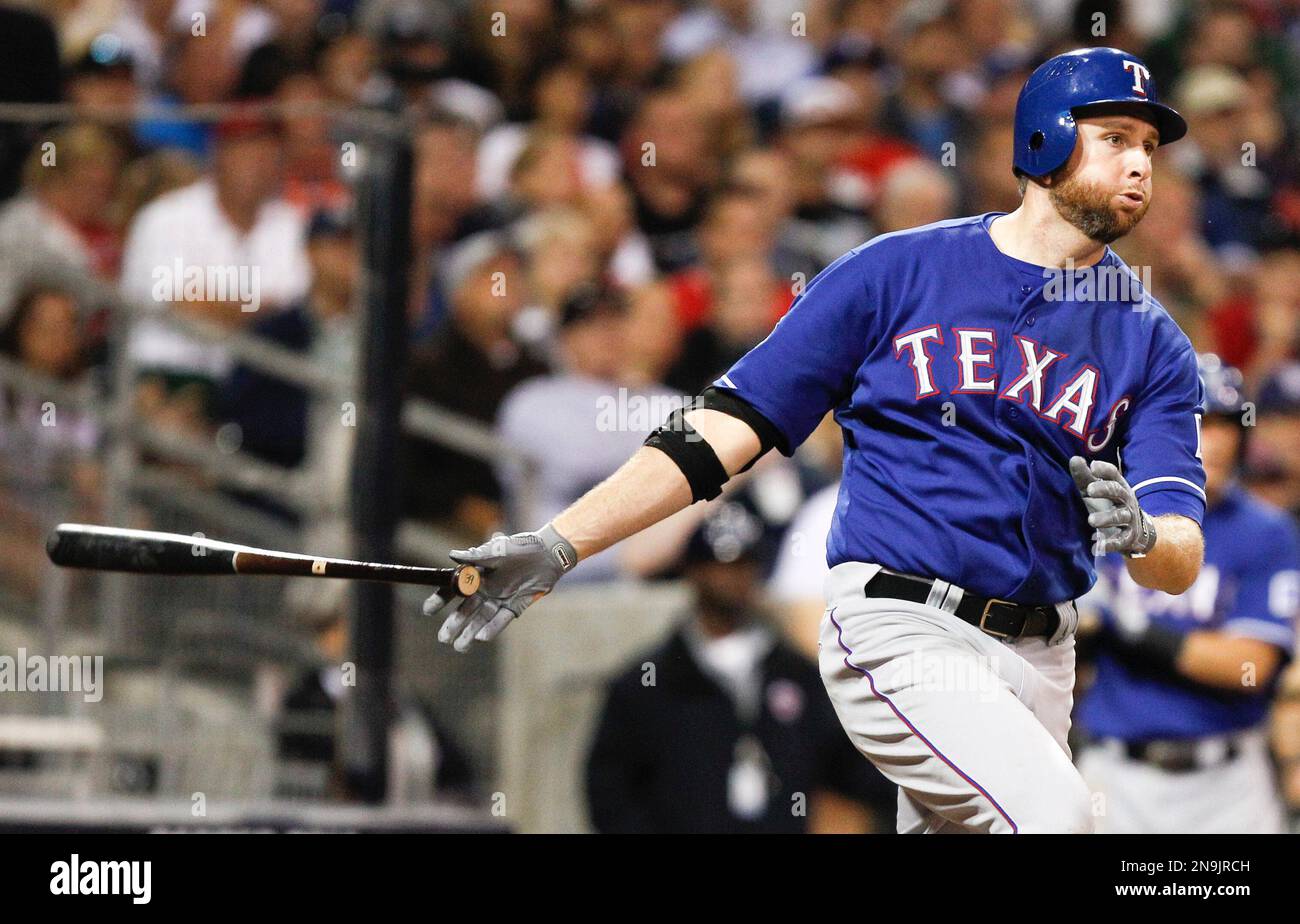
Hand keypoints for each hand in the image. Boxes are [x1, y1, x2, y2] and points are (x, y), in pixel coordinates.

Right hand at [424, 524, 577, 651]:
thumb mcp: (497, 550)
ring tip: (459, 647)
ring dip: (470, 632)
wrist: (547, 554)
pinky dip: (492, 629)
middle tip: (443, 639)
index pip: (454, 589)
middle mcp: (485, 590)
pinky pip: (501, 620)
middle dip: (454, 624)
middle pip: (465, 610)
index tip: (428, 610)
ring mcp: (499, 600)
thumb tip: (452, 555)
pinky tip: (481, 638)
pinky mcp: (514, 607)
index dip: (441, 599)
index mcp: (477, 575)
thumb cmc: (520, 547)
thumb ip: (477, 556)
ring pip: (481, 619)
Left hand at [1068, 457, 1156, 556]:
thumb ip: (1085, 477)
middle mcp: (1126, 501)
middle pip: (1118, 492)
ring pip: (1120, 517)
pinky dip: (1108, 544)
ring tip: (1091, 520)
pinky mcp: (1128, 538)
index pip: (1114, 475)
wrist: (1136, 532)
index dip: (1105, 470)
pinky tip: (1095, 547)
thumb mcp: (1096, 492)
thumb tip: (1074, 459)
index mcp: (1119, 487)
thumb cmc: (1108, 505)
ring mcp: (1129, 519)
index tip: (1093, 466)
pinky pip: (1120, 541)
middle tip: (1089, 490)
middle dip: (1105, 490)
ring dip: (1106, 518)